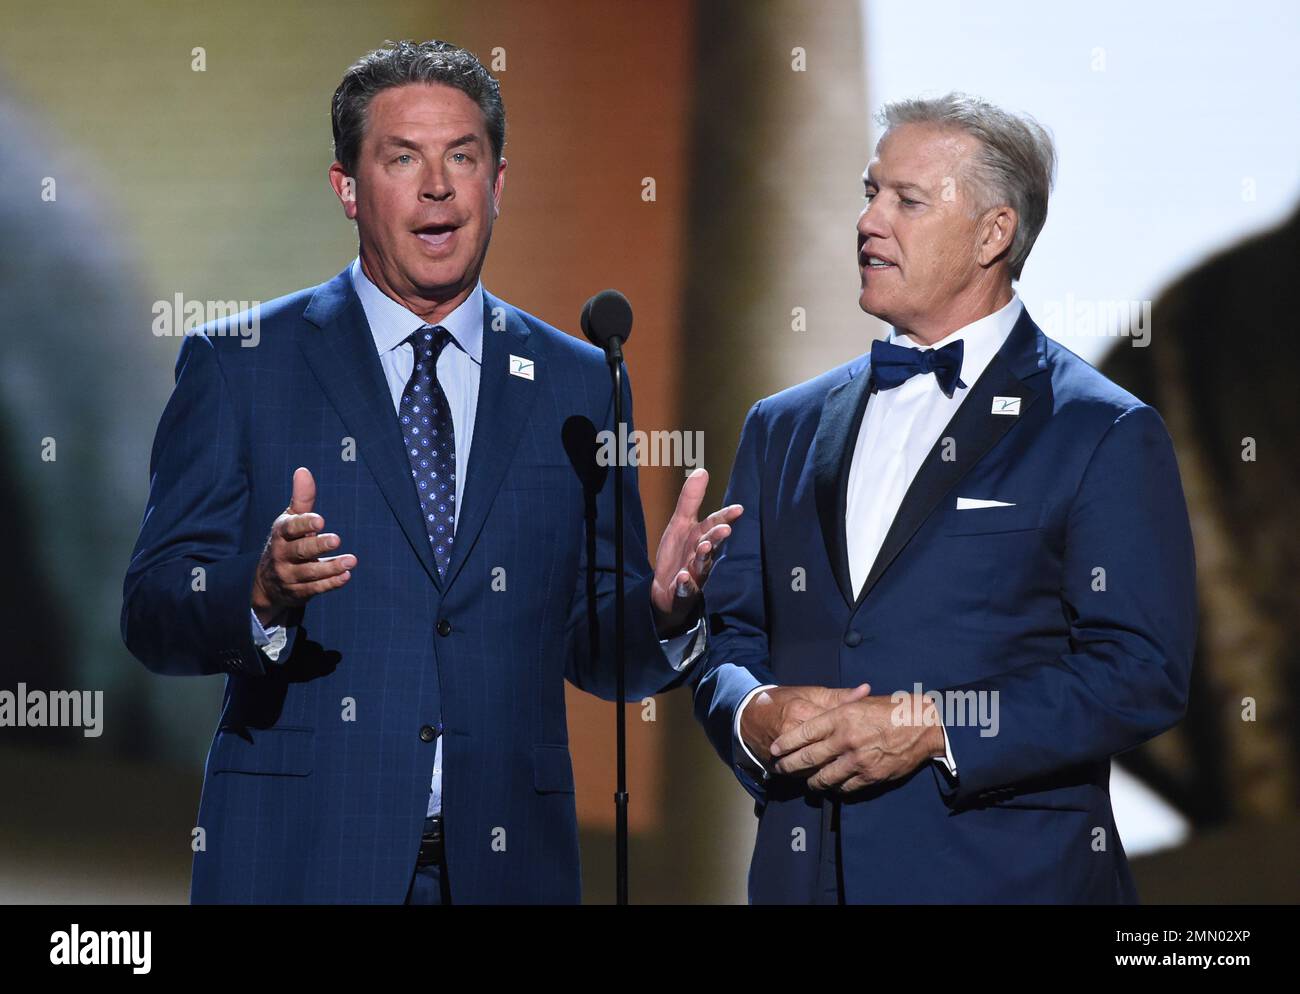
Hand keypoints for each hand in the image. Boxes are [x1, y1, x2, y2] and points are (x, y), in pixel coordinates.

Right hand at [251, 467, 356, 626]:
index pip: (290, 528)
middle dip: (318, 546)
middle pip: (299, 551)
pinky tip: (346, 576)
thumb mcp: (289, 520)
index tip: (320, 520)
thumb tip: (303, 470)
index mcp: (280, 534)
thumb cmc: (286, 542)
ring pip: (310, 572)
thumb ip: (301, 499)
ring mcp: (289, 575)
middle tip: (337, 539)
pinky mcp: (299, 592)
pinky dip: (330, 583)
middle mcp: (282, 555)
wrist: (267, 582)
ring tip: (351, 561)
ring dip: (331, 567)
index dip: (304, 524)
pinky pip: (315, 588)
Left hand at [650, 467, 742, 633]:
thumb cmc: (678, 554)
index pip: (714, 524)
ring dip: (703, 557)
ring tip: (704, 546)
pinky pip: (684, 589)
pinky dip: (684, 584)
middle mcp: (702, 556)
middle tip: (724, 529)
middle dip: (717, 536)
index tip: (739, 509)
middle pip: (711, 545)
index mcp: (702, 537)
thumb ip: (691, 499)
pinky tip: (682, 578)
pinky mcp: (682, 593)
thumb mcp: (680, 524)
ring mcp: (694, 576)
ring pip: (701, 566)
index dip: (726, 517)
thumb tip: (702, 470)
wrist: (666, 589)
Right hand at [740, 684, 872, 766]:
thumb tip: (867, 690)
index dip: (852, 732)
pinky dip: (814, 776)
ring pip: (812, 767)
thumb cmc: (785, 701)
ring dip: (830, 771)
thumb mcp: (811, 693)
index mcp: (802, 711)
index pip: (833, 725)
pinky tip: (828, 777)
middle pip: (824, 751)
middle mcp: (792, 732)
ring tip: (848, 771)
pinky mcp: (775, 764)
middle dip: (844, 757)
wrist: (749, 716)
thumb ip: (839, 696)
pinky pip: (800, 775)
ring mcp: (782, 751)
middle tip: (863, 758)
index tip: (868, 736)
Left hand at [769, 692, 946, 793]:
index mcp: (841, 717)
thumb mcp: (859, 703)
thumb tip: (812, 721)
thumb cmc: (890, 710)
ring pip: (824, 778)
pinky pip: (845, 787)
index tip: (774, 749)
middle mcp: (845, 739)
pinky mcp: (870, 776)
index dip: (786, 743)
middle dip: (790, 765)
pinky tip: (831, 786)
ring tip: (806, 781)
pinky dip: (835, 788)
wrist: (921, 726)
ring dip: (812, 781)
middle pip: (808, 758)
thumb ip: (836, 712)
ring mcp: (858, 760)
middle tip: (780, 769)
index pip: (804, 733)